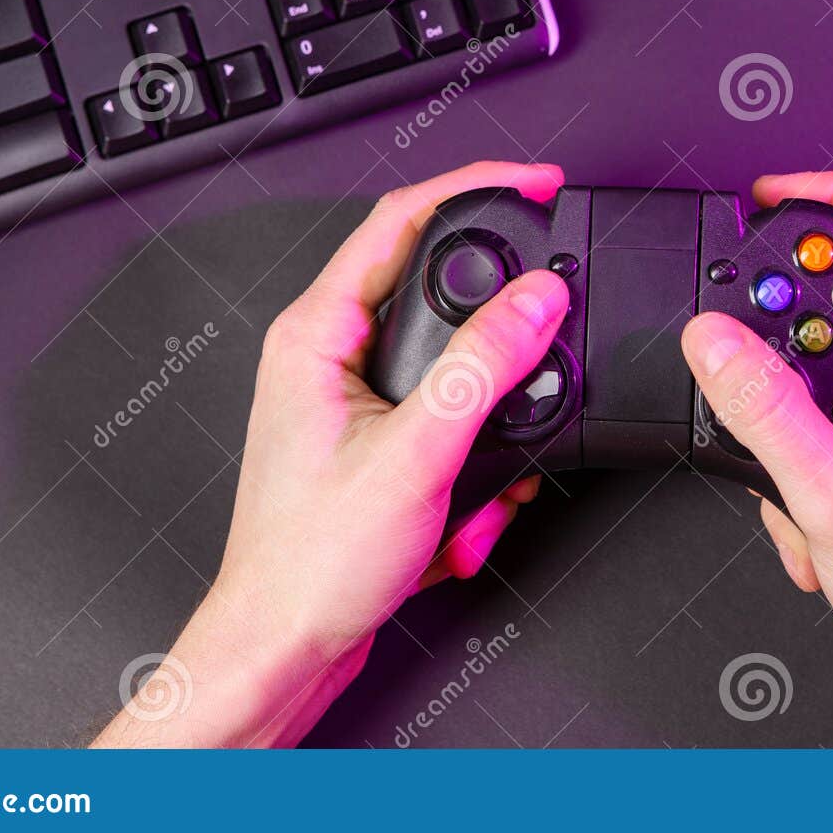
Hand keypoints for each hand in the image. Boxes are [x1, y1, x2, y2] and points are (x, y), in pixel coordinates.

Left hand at [94, 162, 571, 747]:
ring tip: (492, 474)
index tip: (538, 182)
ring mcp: (348, 401)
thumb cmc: (310, 563)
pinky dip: (475, 461)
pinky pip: (446, 422)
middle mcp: (324, 355)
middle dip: (498, 324)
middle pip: (431, 286)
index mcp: (314, 333)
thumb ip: (484, 367)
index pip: (400, 220)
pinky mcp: (373, 444)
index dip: (476, 187)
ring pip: (448, 365)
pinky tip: (472, 512)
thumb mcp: (417, 455)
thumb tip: (537, 299)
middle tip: (549, 318)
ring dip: (491, 412)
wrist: (283, 649)